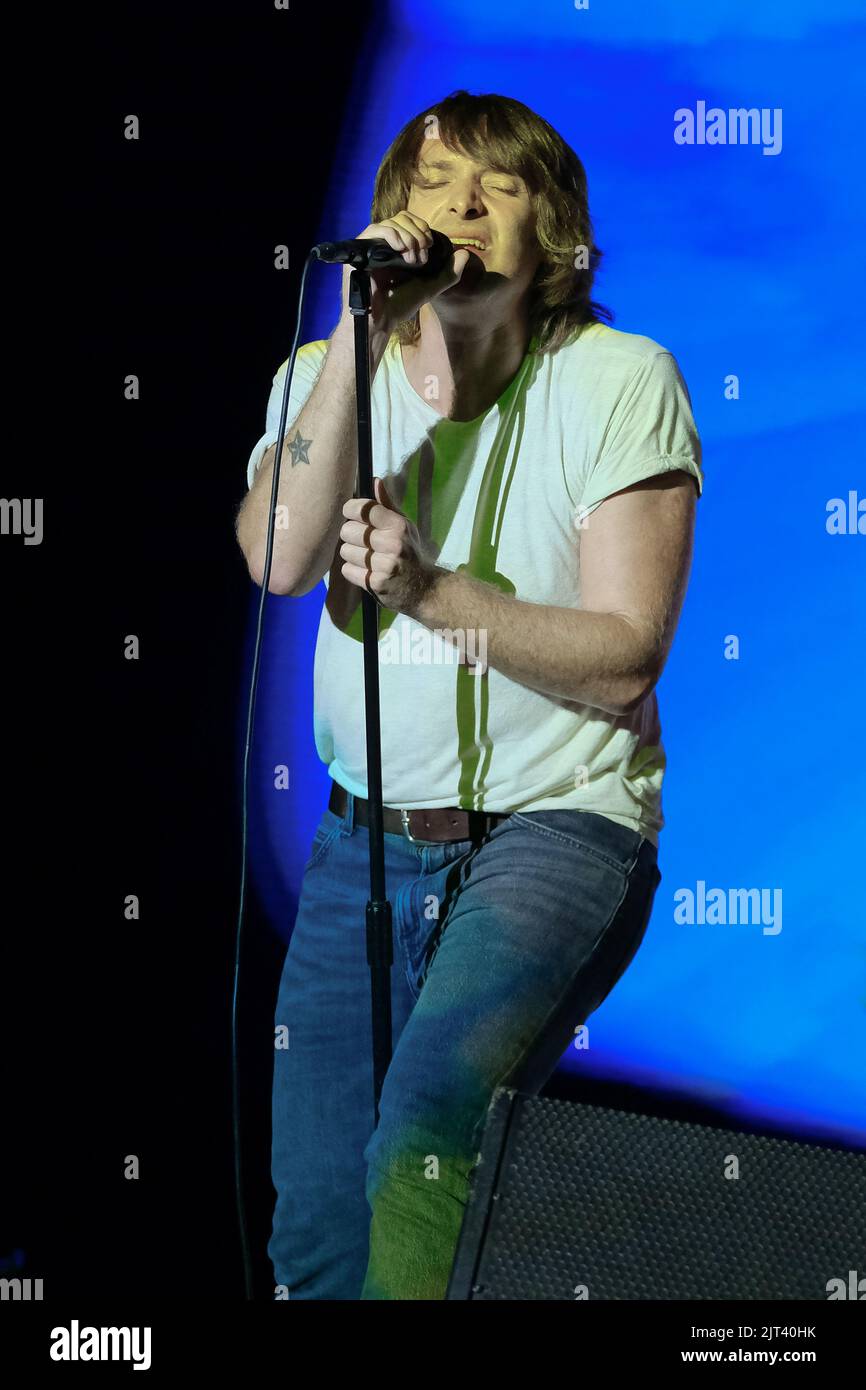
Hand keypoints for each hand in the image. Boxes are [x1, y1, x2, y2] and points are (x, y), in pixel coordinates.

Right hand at [339, 213, 471, 337]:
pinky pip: (376, 229)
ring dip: (408, 236)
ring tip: (411, 259)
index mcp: (398, 246)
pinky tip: (400, 249)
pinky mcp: (359, 248)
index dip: (423, 228)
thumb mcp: (431, 286)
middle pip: (402, 217)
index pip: (410, 221)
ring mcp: (371, 244)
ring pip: (391, 222)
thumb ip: (449, 272)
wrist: (381, 319)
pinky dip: (392, 235)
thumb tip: (465, 253)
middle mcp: (384, 242)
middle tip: (422, 255)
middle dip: (417, 233)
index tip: (430, 246)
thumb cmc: (400, 304)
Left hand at [339, 477, 440, 616]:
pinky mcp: (375, 584)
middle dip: (350, 535)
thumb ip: (386, 505)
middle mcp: (392, 544)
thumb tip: (374, 480)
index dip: (351, 509)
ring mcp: (384, 565)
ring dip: (351, 554)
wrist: (425, 589)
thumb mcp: (404, 527)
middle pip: (347, 530)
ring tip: (365, 557)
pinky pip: (347, 570)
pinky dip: (352, 570)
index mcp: (398, 526)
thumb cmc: (410, 553)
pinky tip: (365, 570)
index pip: (363, 508)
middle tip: (361, 541)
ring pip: (345, 551)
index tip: (351, 514)